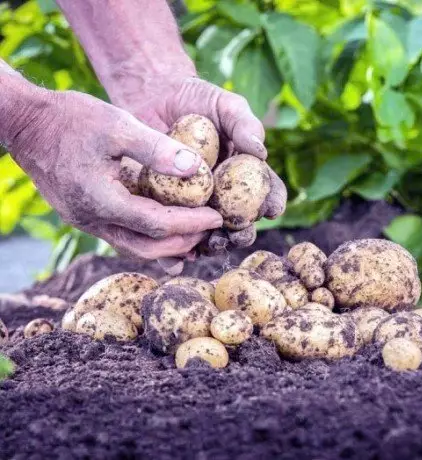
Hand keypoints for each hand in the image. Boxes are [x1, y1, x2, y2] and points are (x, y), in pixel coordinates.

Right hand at [7, 84, 222, 259]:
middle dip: (183, 242)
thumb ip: (157, 149)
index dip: (192, 224)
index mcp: (102, 201)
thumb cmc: (70, 119)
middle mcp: (92, 220)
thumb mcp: (118, 125)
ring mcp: (84, 221)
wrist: (25, 122)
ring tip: (196, 236)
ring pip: (133, 247)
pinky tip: (166, 230)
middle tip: (211, 229)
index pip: (158, 225)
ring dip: (166, 246)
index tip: (218, 218)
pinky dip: (148, 237)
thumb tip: (197, 169)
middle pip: (147, 247)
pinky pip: (122, 236)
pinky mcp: (83, 215)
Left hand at [124, 76, 286, 263]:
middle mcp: (223, 195)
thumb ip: (244, 125)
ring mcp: (194, 205)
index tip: (272, 209)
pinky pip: (170, 235)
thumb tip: (260, 152)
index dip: (273, 203)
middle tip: (237, 233)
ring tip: (207, 244)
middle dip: (242, 234)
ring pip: (207, 235)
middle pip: (239, 224)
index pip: (267, 192)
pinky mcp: (164, 209)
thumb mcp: (226, 105)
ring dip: (211, 245)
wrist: (153, 97)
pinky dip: (173, 252)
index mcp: (245, 174)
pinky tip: (175, 257)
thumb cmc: (197, 99)